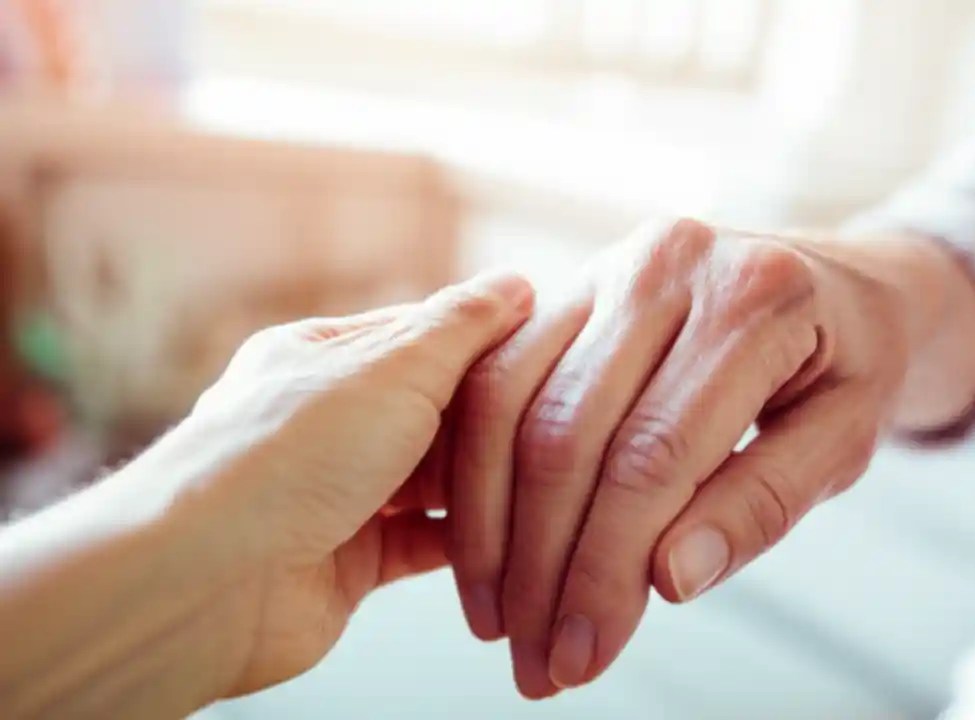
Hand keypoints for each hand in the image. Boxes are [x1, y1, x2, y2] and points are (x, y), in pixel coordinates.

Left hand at [176, 272, 531, 695]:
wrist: (211, 580)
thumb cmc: (289, 458)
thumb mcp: (392, 367)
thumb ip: (461, 327)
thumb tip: (515, 283)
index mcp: (322, 356)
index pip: (425, 336)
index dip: (490, 343)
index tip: (552, 352)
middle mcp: (327, 421)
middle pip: (435, 411)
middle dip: (493, 420)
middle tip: (560, 422)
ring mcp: (337, 492)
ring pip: (433, 480)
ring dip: (483, 484)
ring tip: (547, 481)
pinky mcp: (349, 560)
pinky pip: (424, 544)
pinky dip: (465, 542)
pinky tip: (509, 537)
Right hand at [447, 220, 951, 695]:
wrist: (834, 285)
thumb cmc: (845, 367)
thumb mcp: (844, 441)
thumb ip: (762, 505)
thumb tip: (667, 582)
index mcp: (757, 298)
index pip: (656, 455)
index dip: (608, 566)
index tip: (586, 655)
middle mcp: (669, 264)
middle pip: (568, 432)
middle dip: (542, 565)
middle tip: (538, 662)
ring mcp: (608, 263)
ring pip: (509, 401)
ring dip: (491, 525)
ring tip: (501, 621)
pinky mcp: (568, 283)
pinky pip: (494, 375)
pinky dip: (476, 467)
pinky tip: (484, 541)